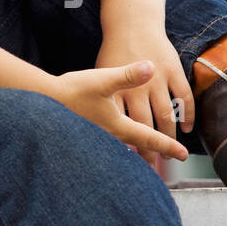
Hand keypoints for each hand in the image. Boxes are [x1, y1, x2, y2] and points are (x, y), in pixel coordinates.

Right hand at [49, 61, 189, 161]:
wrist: (42, 100)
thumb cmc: (73, 90)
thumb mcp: (103, 79)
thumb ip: (128, 75)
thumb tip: (151, 68)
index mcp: (118, 124)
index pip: (149, 137)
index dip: (168, 145)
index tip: (184, 154)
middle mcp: (109, 135)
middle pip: (138, 149)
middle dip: (155, 153)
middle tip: (170, 158)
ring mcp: (97, 137)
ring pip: (123, 149)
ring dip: (138, 152)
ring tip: (146, 155)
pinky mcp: (86, 134)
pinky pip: (108, 145)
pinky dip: (120, 148)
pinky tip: (117, 144)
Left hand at [94, 29, 196, 164]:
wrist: (131, 23)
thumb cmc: (113, 53)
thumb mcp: (101, 76)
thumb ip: (105, 100)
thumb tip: (100, 127)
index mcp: (119, 90)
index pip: (123, 124)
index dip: (128, 145)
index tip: (129, 163)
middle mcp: (140, 87)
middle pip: (146, 125)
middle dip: (149, 149)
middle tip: (151, 167)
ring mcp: (159, 80)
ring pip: (167, 115)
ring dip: (169, 137)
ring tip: (169, 154)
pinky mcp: (173, 71)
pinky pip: (185, 97)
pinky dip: (187, 114)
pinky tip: (186, 128)